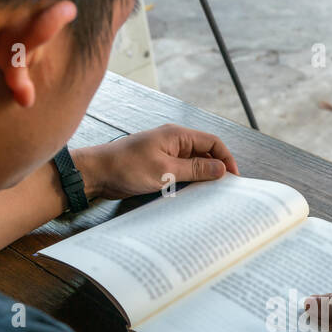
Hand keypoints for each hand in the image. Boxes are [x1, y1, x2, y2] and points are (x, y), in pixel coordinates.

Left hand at [74, 123, 238, 199]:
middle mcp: (174, 142)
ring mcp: (166, 154)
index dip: (226, 158)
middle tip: (225, 190)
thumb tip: (221, 169)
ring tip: (211, 195)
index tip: (234, 178)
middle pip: (205, 153)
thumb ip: (195, 170)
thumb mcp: (165, 171)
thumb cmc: (127, 167)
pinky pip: (181, 173)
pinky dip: (190, 182)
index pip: (212, 143)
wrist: (97, 173)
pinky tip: (192, 195)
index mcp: (177, 136)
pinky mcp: (159, 167)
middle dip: (217, 170)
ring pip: (194, 165)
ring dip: (203, 178)